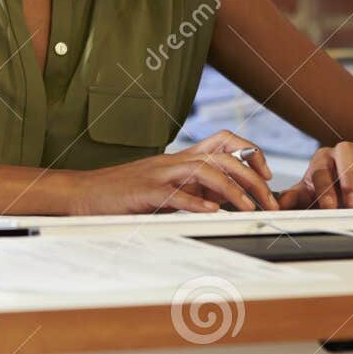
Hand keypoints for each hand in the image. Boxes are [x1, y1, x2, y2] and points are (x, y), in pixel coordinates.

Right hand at [66, 130, 279, 214]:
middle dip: (252, 178)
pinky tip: (210, 212)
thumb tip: (226, 200)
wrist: (84, 193)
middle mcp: (174, 161)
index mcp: (181, 159)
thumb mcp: (165, 187)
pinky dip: (195, 202)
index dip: (250, 153)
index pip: (224, 142)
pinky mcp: (144, 192)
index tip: (267, 176)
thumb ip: (192, 189)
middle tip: (268, 201)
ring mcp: (159, 175)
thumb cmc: (125, 194)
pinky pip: (174, 194)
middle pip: (222, 158)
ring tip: (247, 207)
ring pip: (204, 171)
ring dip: (231, 190)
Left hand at [276, 140, 352, 209]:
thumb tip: (275, 206)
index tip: (329, 206)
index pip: (321, 168)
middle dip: (349, 179)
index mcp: (322, 158)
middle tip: (352, 205)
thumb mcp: (309, 193)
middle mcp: (344, 151)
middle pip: (346, 152)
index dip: (325, 187)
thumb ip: (294, 199)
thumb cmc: (327, 188)